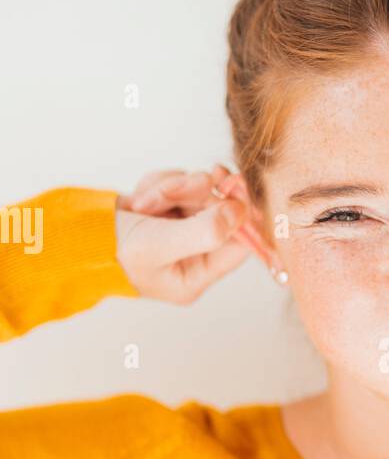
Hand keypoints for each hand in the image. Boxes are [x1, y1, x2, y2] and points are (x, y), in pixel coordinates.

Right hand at [115, 164, 270, 302]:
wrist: (74, 234)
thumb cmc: (112, 250)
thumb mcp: (160, 244)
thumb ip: (204, 231)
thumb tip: (241, 212)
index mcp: (197, 274)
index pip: (241, 244)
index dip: (243, 212)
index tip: (233, 186)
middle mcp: (194, 254)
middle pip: (222, 211)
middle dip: (195, 195)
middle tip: (170, 194)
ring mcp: (182, 229)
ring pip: (201, 192)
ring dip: (174, 187)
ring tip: (145, 203)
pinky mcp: (169, 208)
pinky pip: (182, 183)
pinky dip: (162, 184)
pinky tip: (140, 199)